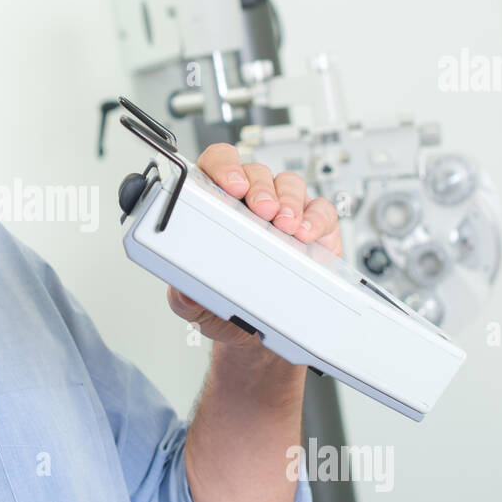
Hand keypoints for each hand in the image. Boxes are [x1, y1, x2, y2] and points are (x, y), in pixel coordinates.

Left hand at [166, 142, 342, 350]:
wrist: (254, 335)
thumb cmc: (222, 307)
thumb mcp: (196, 304)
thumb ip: (183, 296)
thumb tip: (182, 293)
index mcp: (216, 206)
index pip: (217, 166)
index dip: (224, 167)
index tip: (231, 185)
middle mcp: (250, 202)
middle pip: (256, 173)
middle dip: (259, 188)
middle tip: (261, 209)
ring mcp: (284, 211)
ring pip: (289, 184)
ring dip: (287, 200)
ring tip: (283, 225)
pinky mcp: (315, 228)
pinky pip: (320, 210)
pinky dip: (315, 218)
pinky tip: (306, 233)